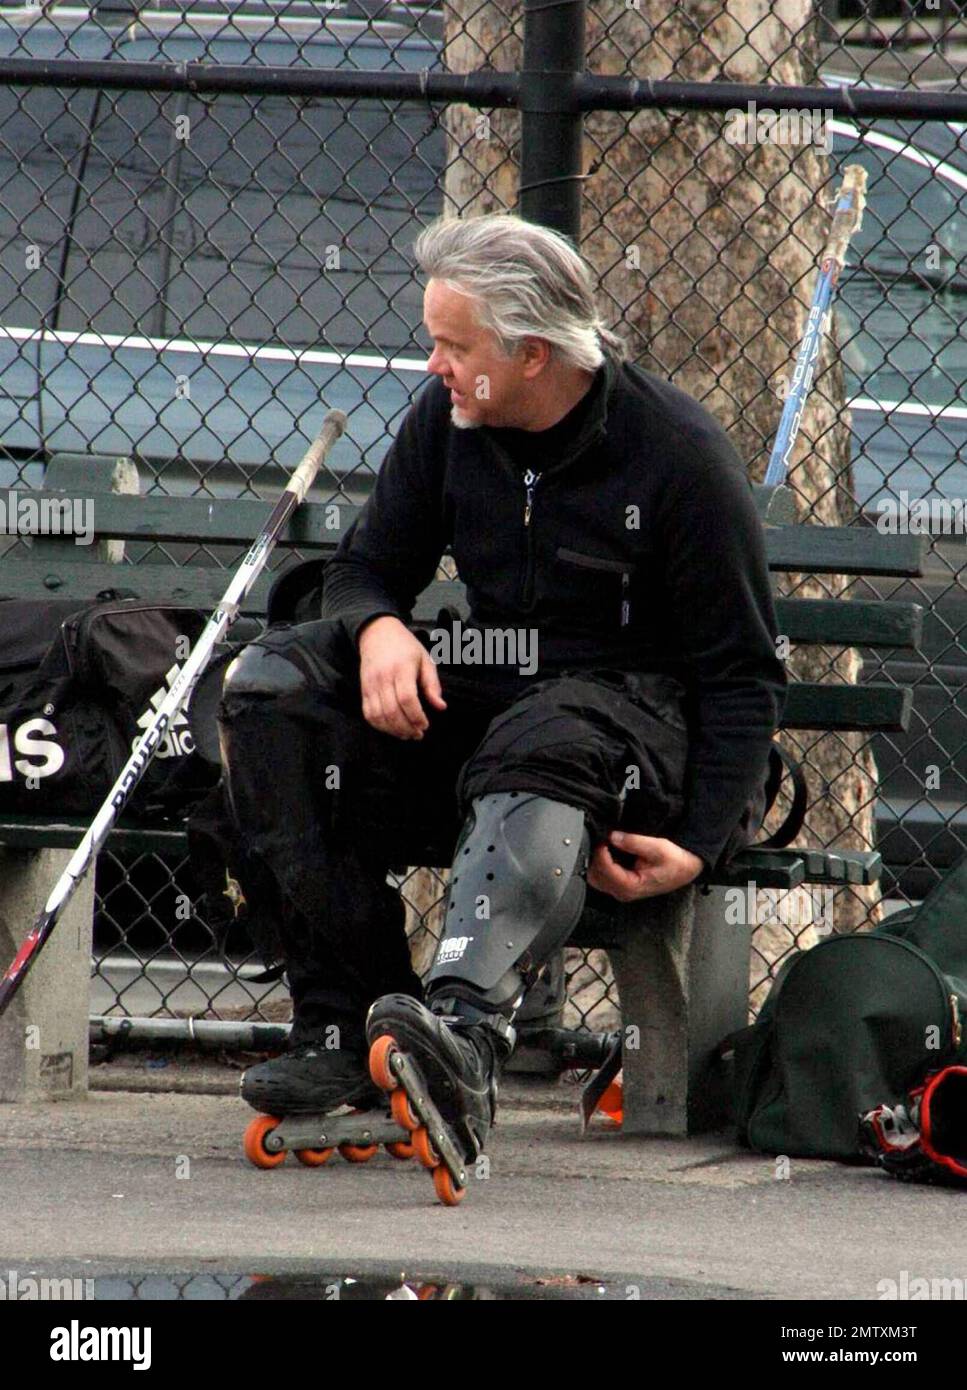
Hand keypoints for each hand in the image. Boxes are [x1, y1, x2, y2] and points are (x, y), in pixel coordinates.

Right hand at [358, 615, 446, 738]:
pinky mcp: (364, 690)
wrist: (376, 633)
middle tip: (418, 734)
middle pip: (392, 710)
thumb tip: (440, 707)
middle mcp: (384, 677)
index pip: (407, 698)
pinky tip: (392, 728)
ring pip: (379, 715)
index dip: (416, 716)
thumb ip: (432, 684)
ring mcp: (371, 684)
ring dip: (393, 730)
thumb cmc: (405, 646)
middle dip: (406, 728)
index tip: (425, 725)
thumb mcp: (425, 659)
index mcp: (402, 668)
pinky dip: (379, 725)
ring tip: (407, 734)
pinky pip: (368, 713)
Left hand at [587, 831, 703, 901]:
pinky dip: (601, 864)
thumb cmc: (675, 862)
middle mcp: (623, 892)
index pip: (604, 870)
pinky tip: (609, 852)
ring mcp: (621, 891)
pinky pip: (602, 877)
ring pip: (595, 878)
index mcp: (631, 886)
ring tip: (606, 845)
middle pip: (595, 876)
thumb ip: (634, 842)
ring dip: (597, 861)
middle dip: (596, 857)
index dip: (601, 851)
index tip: (604, 837)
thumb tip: (613, 836)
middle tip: (604, 840)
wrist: (685, 870)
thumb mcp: (658, 847)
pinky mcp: (621, 886)